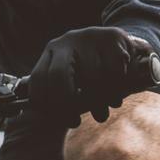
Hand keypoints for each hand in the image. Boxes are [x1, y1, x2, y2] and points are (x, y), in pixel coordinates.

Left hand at [27, 26, 159, 123]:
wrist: (120, 44)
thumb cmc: (91, 69)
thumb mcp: (71, 77)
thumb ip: (59, 93)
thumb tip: (47, 117)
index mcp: (52, 51)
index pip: (38, 77)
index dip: (44, 103)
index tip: (56, 120)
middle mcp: (67, 41)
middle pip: (58, 76)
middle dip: (65, 104)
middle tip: (74, 123)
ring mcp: (90, 37)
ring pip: (91, 78)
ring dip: (97, 103)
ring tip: (101, 114)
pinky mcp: (112, 37)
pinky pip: (114, 73)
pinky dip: (115, 91)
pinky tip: (115, 99)